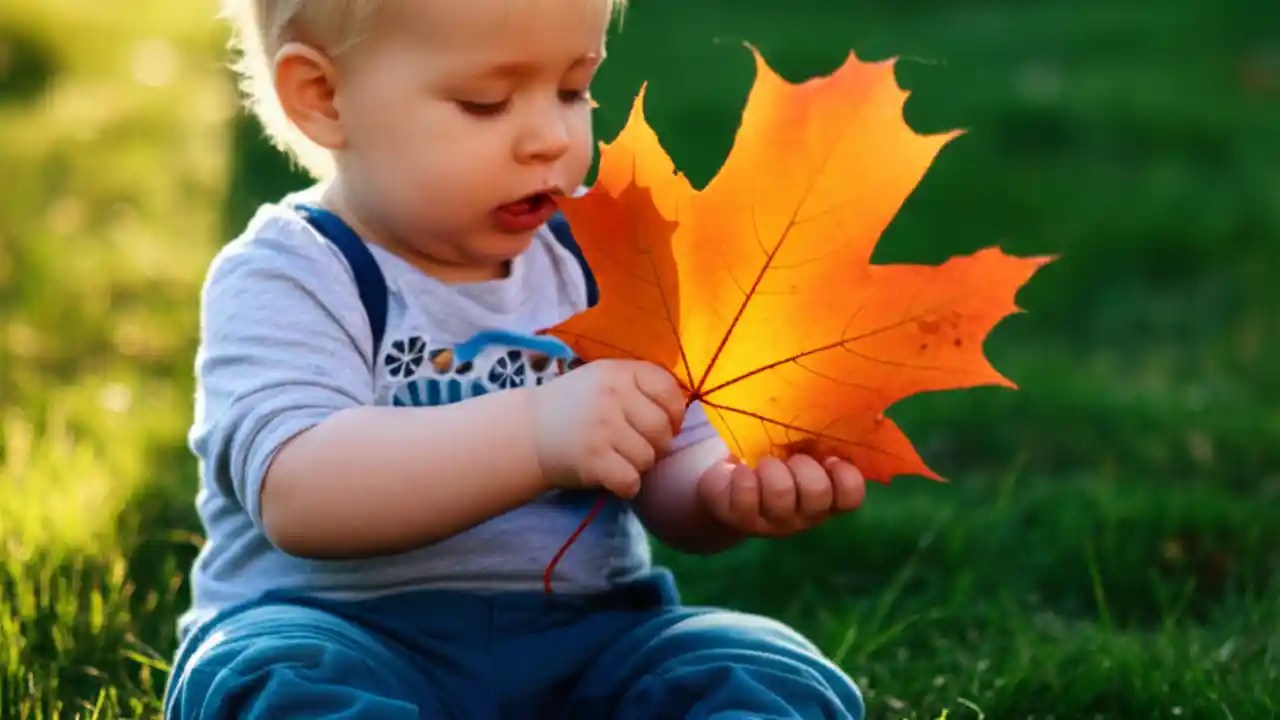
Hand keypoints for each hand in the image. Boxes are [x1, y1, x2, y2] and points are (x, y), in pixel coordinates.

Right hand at [530, 360, 685, 499]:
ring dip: (639, 466)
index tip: (663, 423)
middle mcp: (611, 396)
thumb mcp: (603, 379)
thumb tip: (682, 409)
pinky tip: (612, 476)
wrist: (525, 432)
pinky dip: (626, 485)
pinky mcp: (593, 460)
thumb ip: (639, 385)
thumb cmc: (573, 406)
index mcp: (618, 372)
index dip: (674, 413)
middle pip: (662, 429)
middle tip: (638, 446)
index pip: (669, 391)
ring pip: (648, 458)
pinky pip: (631, 481)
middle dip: (657, 444)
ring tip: (619, 458)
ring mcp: (601, 428)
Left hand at [697, 454, 864, 536]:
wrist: (728, 482)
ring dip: (772, 469)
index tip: (831, 457)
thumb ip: (822, 439)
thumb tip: (846, 410)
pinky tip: (740, 469)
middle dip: (804, 466)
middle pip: (818, 495)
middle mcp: (804, 515)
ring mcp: (772, 522)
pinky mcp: (740, 518)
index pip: (851, 497)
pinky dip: (744, 476)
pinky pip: (746, 497)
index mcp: (826, 498)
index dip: (846, 475)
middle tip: (791, 457)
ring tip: (764, 462)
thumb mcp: (801, 448)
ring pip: (781, 496)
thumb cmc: (775, 457)